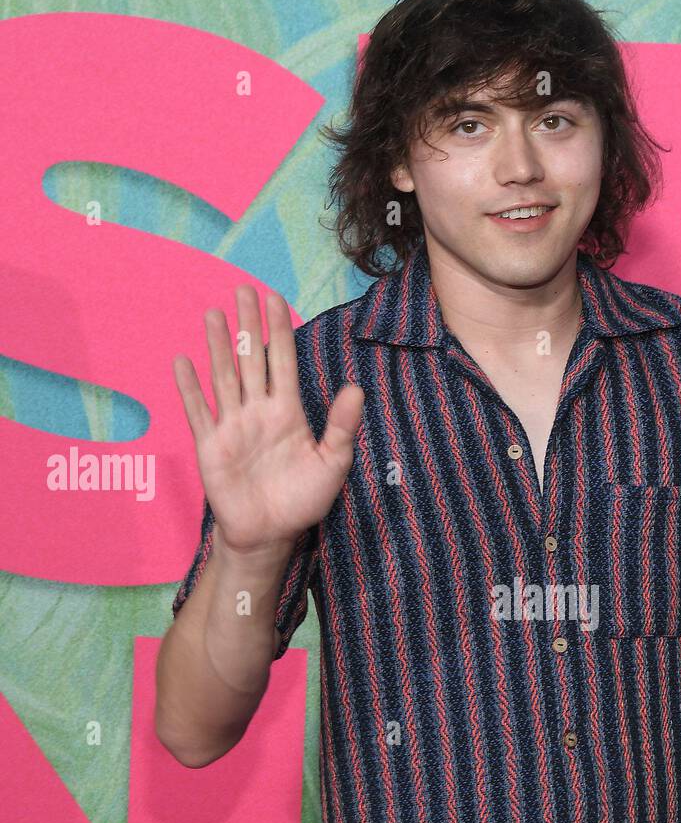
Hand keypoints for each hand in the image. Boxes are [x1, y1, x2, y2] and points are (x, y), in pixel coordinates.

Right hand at [172, 285, 363, 554]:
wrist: (271, 534)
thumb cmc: (303, 500)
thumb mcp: (332, 463)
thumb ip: (342, 426)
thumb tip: (356, 387)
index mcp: (288, 411)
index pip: (282, 361)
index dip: (278, 330)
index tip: (274, 297)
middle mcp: (258, 411)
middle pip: (250, 359)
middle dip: (246, 325)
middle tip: (242, 288)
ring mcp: (232, 426)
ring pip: (224, 377)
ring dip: (217, 346)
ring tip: (213, 314)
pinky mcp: (211, 445)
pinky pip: (198, 412)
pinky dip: (190, 388)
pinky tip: (183, 361)